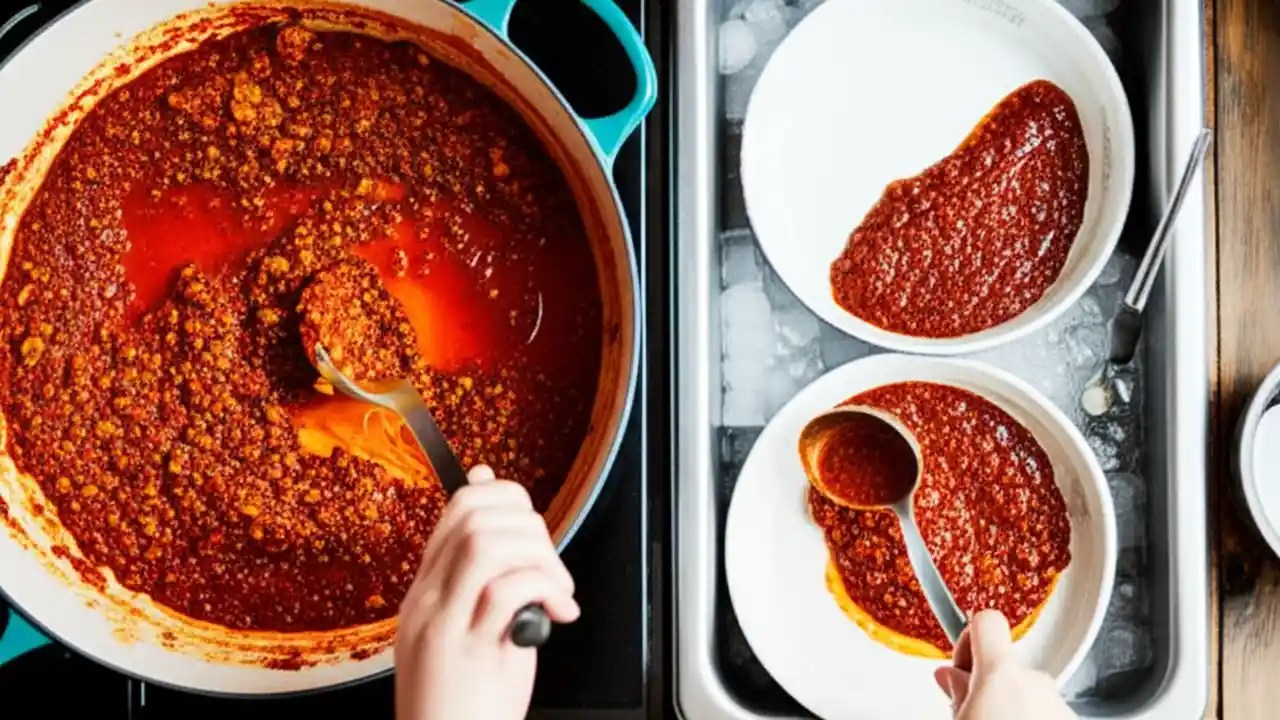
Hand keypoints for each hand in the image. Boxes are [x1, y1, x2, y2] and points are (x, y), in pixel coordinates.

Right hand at [395, 465, 579, 719]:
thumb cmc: (466, 704)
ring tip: (558, 591)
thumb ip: (493, 585)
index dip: (506, 498)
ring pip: (486, 543)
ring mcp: (442, 624)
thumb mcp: (478, 633)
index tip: (532, 526)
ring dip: (539, 555)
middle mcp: (427, 601)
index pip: (459, 509)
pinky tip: (558, 612)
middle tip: (551, 568)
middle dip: (529, 526)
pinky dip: (544, 588)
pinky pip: (506, 591)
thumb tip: (514, 537)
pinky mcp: (465, 653)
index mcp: (427, 593)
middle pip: (474, 516)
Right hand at [934, 610, 1076, 719]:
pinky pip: (1046, 711)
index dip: (969, 638)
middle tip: (973, 712)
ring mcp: (1059, 704)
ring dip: (1011, 706)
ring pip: (1028, 692)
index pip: (986, 622)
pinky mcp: (1073, 719)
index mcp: (1001, 674)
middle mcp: (1036, 682)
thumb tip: (951, 676)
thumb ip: (956, 692)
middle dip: (990, 686)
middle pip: (1006, 666)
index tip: (961, 664)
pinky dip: (1032, 718)